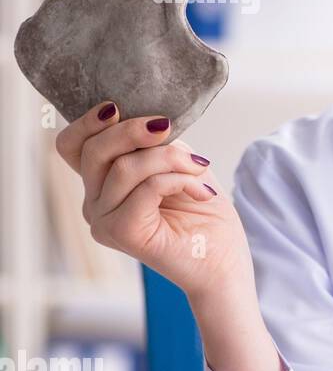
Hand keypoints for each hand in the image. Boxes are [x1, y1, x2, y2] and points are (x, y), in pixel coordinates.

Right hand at [55, 100, 255, 301]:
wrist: (224, 264)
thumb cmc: (204, 215)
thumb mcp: (179, 164)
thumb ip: (154, 145)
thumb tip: (149, 121)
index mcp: (102, 185)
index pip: (71, 147)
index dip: (87, 122)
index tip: (118, 107)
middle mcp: (94, 204)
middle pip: (95, 150)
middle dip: (135, 131)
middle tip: (167, 128)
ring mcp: (104, 221)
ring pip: (126, 167)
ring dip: (171, 159)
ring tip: (201, 169)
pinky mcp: (122, 233)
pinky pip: (147, 188)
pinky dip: (180, 180)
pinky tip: (202, 192)